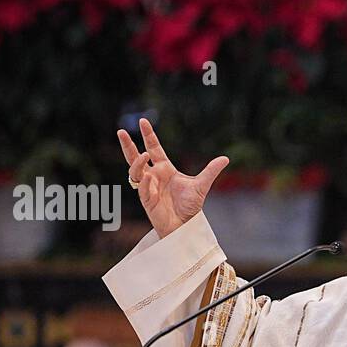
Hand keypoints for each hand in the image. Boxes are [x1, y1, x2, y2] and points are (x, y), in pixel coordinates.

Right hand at [117, 117, 228, 237]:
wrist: (186, 225)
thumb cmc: (190, 206)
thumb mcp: (202, 185)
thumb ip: (211, 171)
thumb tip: (225, 158)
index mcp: (165, 169)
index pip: (154, 148)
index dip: (149, 136)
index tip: (143, 121)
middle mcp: (154, 176)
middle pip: (136, 158)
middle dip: (128, 145)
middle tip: (121, 132)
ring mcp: (148, 188)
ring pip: (135, 172)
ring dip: (138, 163)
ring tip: (145, 155)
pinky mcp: (147, 200)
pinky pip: (142, 189)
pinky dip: (146, 182)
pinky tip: (151, 178)